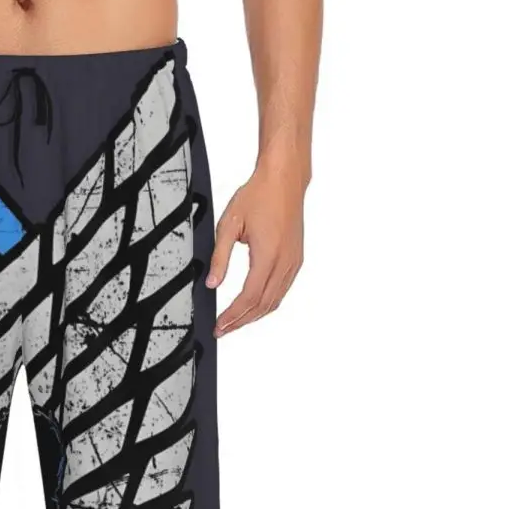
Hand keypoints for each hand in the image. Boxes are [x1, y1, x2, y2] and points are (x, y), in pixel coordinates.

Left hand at [207, 164, 305, 335]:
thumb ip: (219, 257)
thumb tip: (212, 284)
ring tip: (235, 322)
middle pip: (262, 305)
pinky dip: (267, 303)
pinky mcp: (296, 259)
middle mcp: (284, 261)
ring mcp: (293, 261)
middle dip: (241, 321)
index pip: (249, 298)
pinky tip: (254, 306)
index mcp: (268, 255)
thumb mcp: (228, 225)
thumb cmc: (258, 195)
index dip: (232, 316)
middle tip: (223, 330)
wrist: (284, 178)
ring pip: (275, 301)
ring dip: (254, 316)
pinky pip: (282, 290)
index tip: (219, 326)